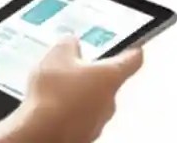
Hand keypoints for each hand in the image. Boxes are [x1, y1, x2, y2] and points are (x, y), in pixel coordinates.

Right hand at [0, 38, 143, 142]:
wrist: (42, 131)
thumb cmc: (54, 97)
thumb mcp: (57, 55)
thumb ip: (69, 44)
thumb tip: (71, 43)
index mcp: (111, 75)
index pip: (134, 59)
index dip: (132, 50)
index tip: (134, 47)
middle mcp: (110, 100)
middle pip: (108, 82)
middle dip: (91, 75)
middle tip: (72, 69)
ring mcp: (98, 121)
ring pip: (93, 102)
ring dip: (79, 96)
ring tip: (55, 91)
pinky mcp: (84, 135)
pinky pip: (79, 119)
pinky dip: (69, 113)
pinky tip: (50, 109)